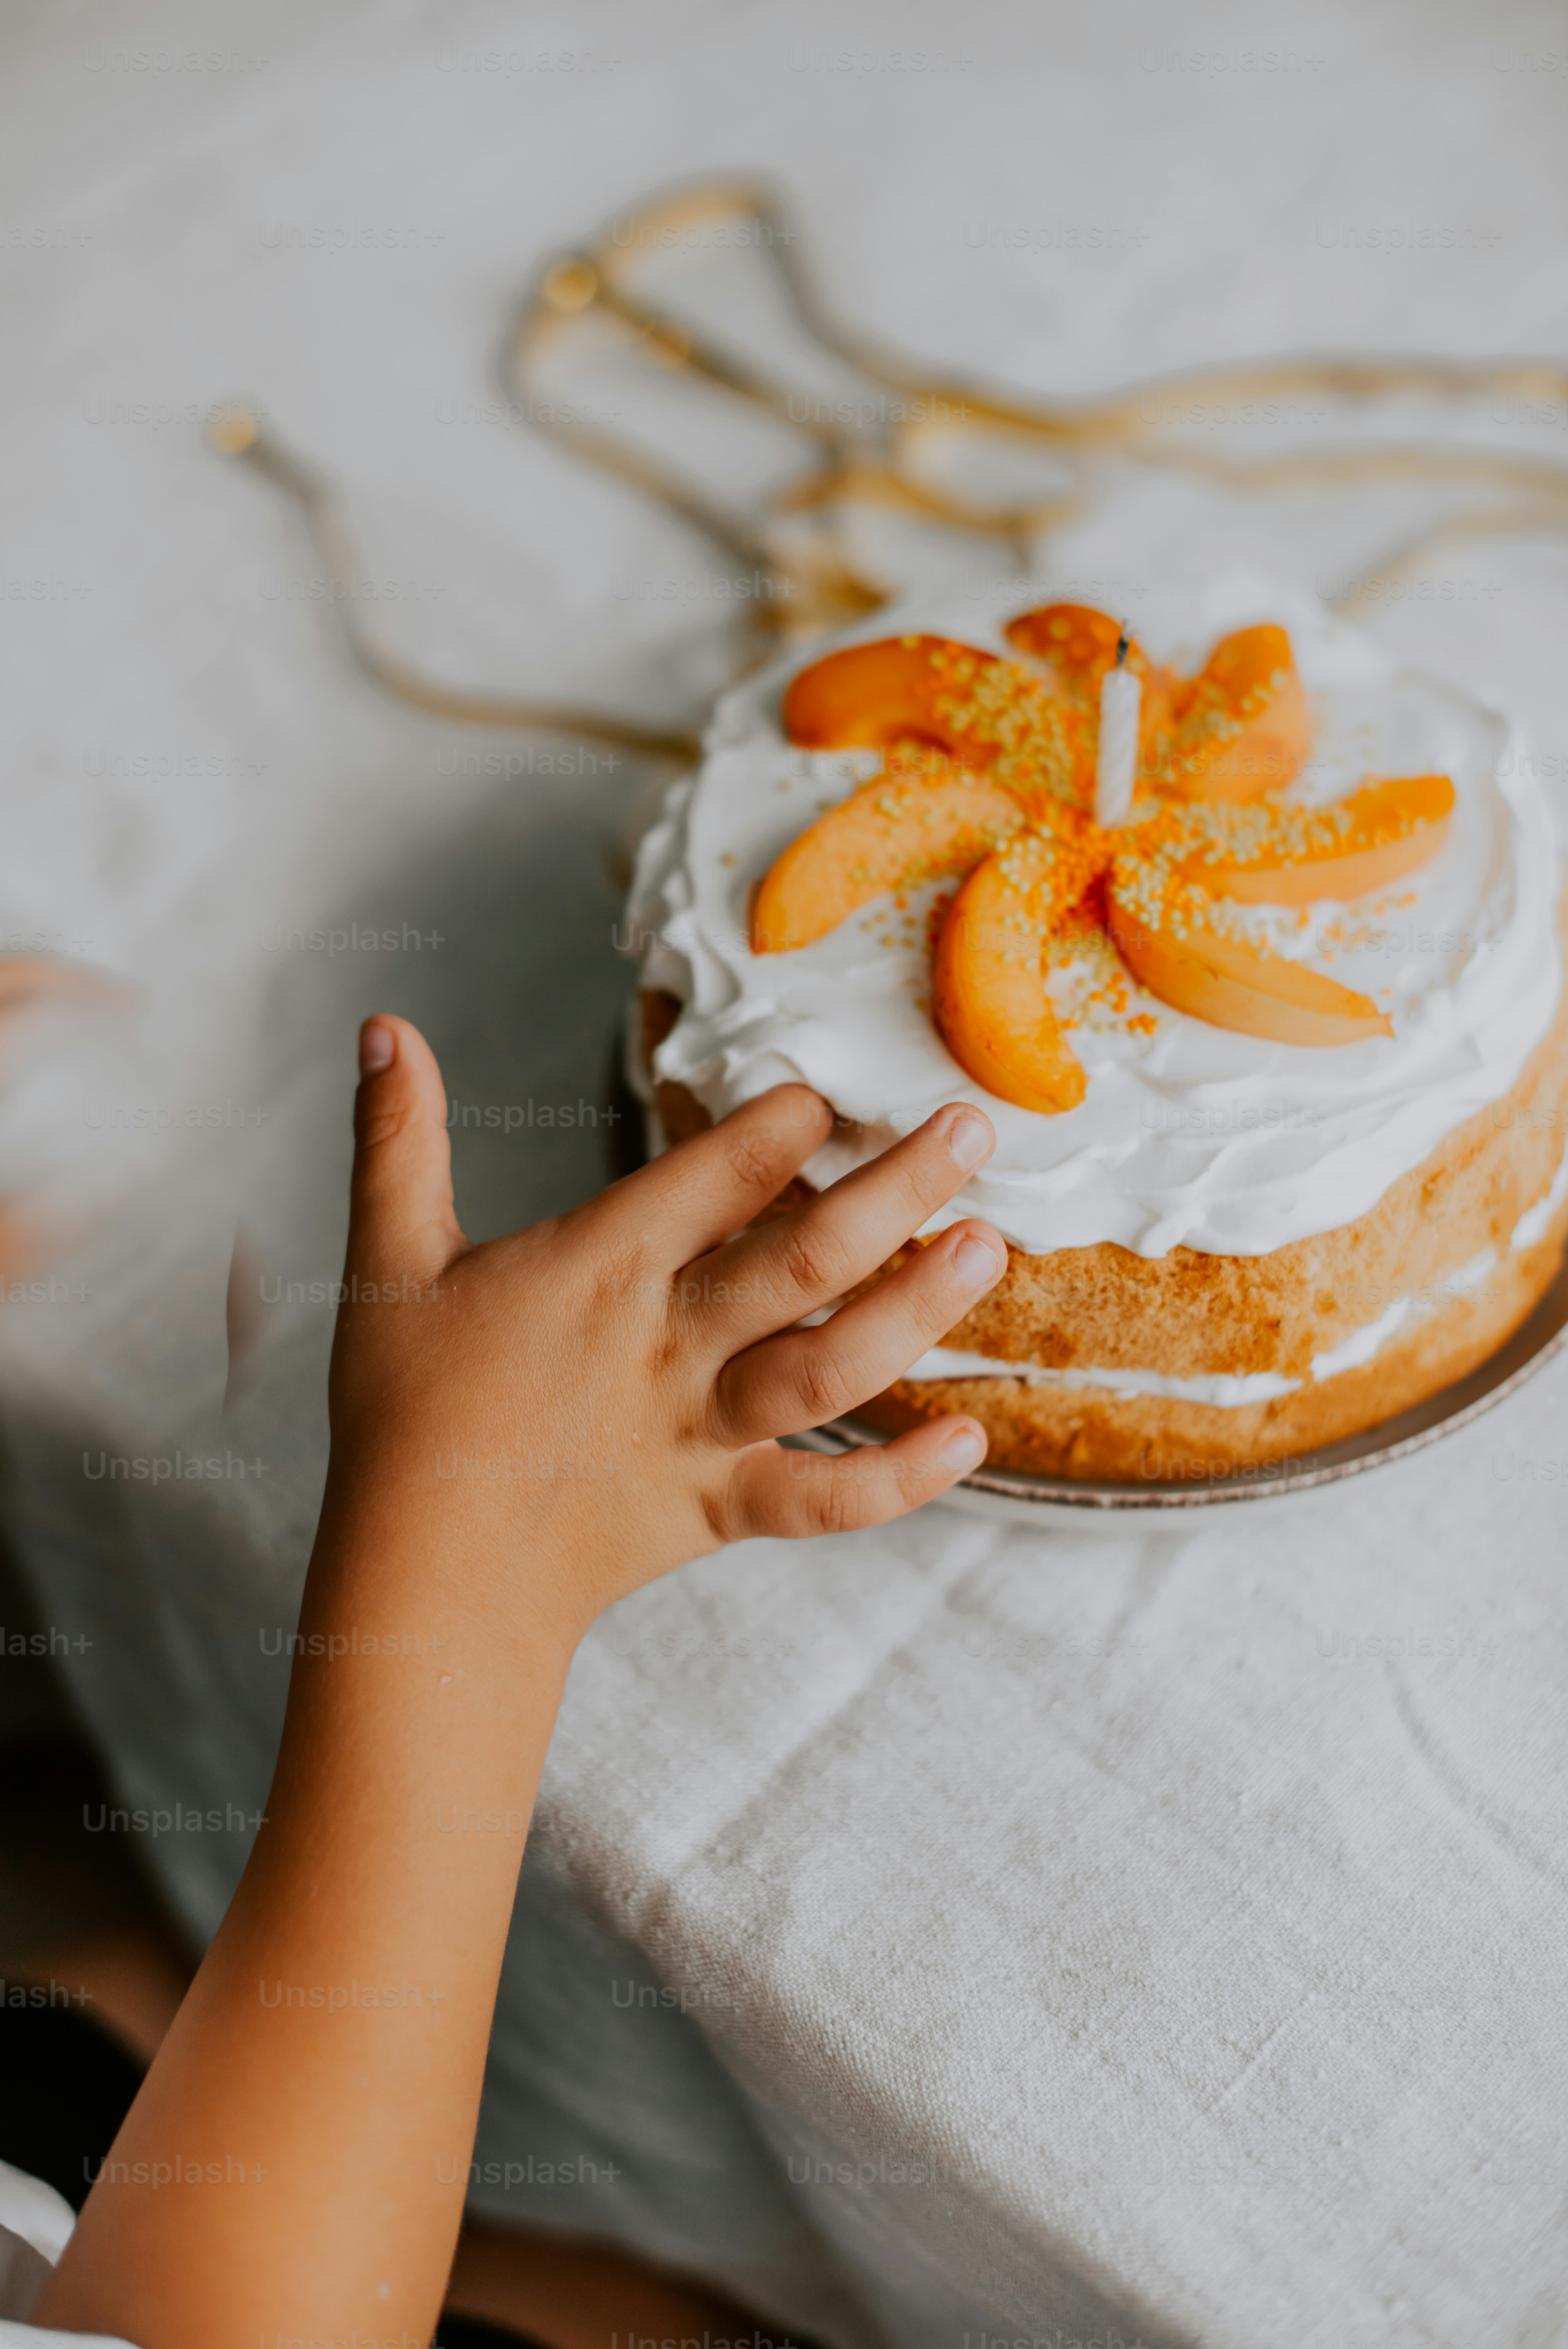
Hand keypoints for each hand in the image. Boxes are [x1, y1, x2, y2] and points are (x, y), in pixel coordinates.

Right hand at [323, 1015, 1007, 1648]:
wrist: (418, 1577)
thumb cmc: (403, 1412)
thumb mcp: (387, 1259)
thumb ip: (397, 1138)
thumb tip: (381, 1024)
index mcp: (598, 1272)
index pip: (708, 1181)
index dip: (777, 1131)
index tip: (829, 1095)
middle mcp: (666, 1347)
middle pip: (801, 1261)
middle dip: (896, 1190)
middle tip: (974, 1131)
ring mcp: (698, 1434)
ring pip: (830, 1370)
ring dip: (917, 1312)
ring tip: (988, 1250)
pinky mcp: (716, 1510)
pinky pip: (823, 1501)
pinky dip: (899, 1481)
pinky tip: (969, 1439)